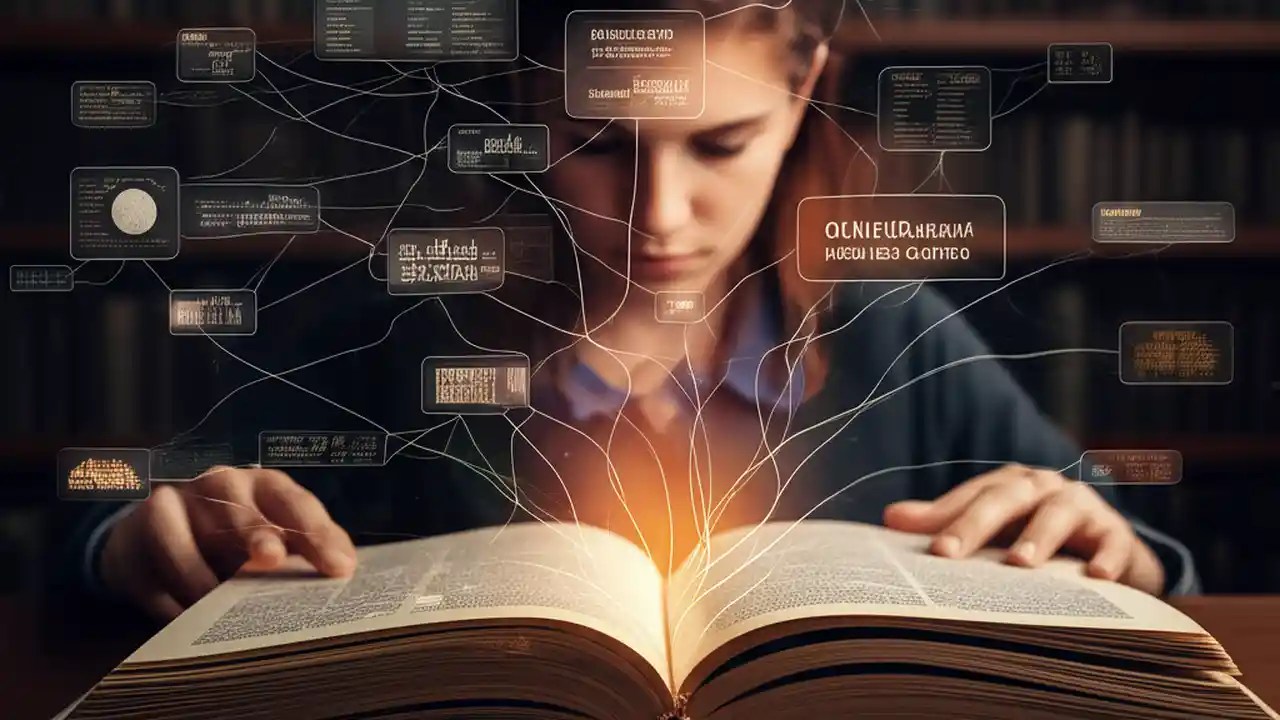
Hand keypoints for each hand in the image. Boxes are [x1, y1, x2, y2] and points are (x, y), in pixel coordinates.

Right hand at [99, 466, 356, 620]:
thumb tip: (344, 570)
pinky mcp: (137, 534)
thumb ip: (307, 548)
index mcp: (264, 486)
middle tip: (271, 558)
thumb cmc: (233, 538)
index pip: (294, 503)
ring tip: (217, 599)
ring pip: (184, 535)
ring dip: (201, 570)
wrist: (159, 536)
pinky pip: (153, 565)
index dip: (317, 533)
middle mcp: (220, 487)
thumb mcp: (275, 535)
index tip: (339, 567)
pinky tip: (186, 615)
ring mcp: (175, 505)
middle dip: (255, 532)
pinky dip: (170, 592)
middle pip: (238, 508)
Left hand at [883, 464, 1165, 595]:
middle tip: (948, 553)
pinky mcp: (1116, 533)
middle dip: (976, 525)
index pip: (971, 498)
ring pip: (1058, 514)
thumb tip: (890, 518)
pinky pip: (1113, 543)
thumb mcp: (993, 530)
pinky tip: (1097, 576)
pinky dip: (1107, 557)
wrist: (1107, 551)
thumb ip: (945, 523)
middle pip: (1006, 499)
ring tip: (1019, 563)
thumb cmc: (1035, 537)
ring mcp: (1081, 506)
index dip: (945, 520)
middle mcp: (1042, 487)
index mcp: (1008, 485)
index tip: (927, 550)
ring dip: (1038, 537)